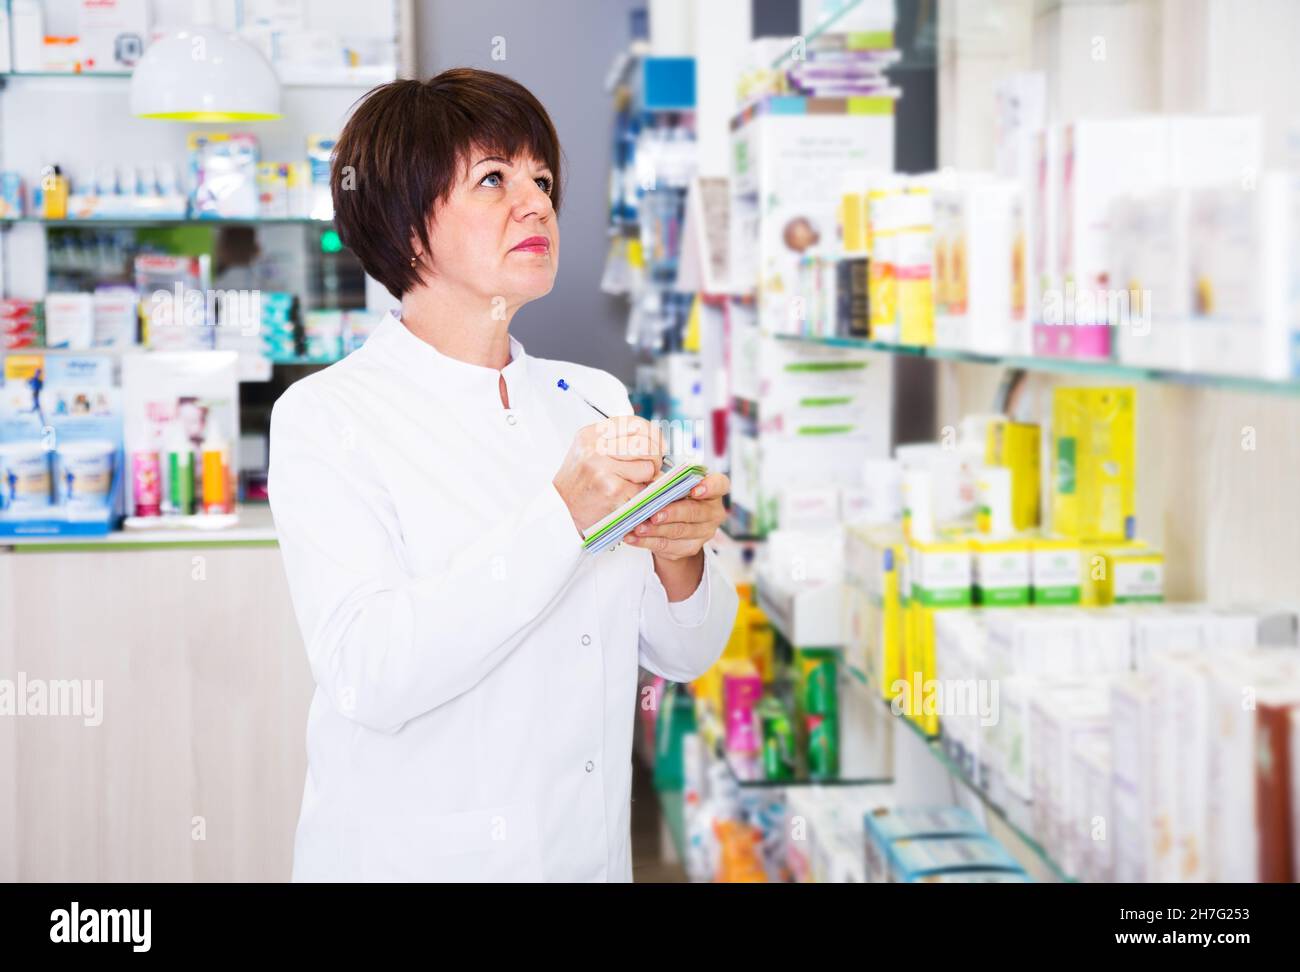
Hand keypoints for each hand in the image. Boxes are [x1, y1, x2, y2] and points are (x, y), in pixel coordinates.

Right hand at [553, 417, 665, 532]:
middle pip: (647, 444)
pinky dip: (639, 495)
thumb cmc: (581, 481)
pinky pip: (642, 489)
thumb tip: (656, 439)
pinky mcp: (612, 489)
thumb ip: (617, 440)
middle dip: (655, 458)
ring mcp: (604, 469)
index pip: (636, 424)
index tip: (657, 446)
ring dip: (647, 479)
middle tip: (651, 468)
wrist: (561, 509)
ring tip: (632, 483)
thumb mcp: (590, 450)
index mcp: (592, 434)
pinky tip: (625, 497)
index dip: (653, 436)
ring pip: (648, 468)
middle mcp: (596, 448)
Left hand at [623, 472, 728, 560]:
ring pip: (679, 531)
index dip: (709, 487)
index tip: (694, 490)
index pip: (719, 485)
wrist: (675, 523)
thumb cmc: (675, 497)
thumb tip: (648, 482)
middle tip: (654, 514)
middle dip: (673, 513)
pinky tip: (634, 537)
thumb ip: (665, 481)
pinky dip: (648, 542)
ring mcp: (704, 532)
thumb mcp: (671, 484)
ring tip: (638, 527)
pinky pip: (668, 546)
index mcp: (713, 490)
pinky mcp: (690, 548)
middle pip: (695, 512)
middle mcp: (713, 512)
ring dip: (656, 530)